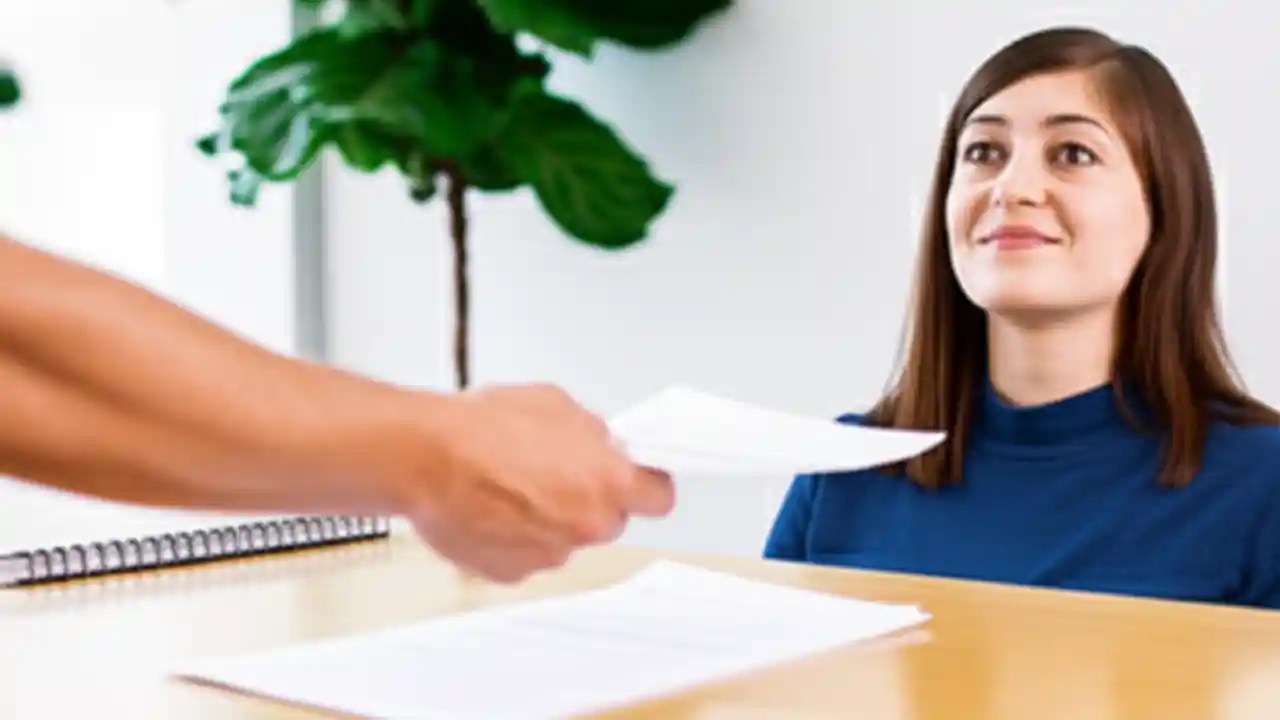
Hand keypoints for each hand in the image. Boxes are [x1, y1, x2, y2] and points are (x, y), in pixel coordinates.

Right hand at [404, 383, 673, 582]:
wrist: (426, 456)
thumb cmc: (483, 428)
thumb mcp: (555, 404)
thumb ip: (591, 433)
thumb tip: (600, 443)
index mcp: (607, 482)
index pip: (659, 498)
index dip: (645, 485)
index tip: (636, 480)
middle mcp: (584, 525)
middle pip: (608, 521)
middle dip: (589, 501)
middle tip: (557, 474)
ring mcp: (548, 554)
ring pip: (564, 539)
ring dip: (548, 519)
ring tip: (510, 485)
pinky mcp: (511, 572)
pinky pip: (525, 555)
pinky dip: (513, 537)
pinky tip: (491, 506)